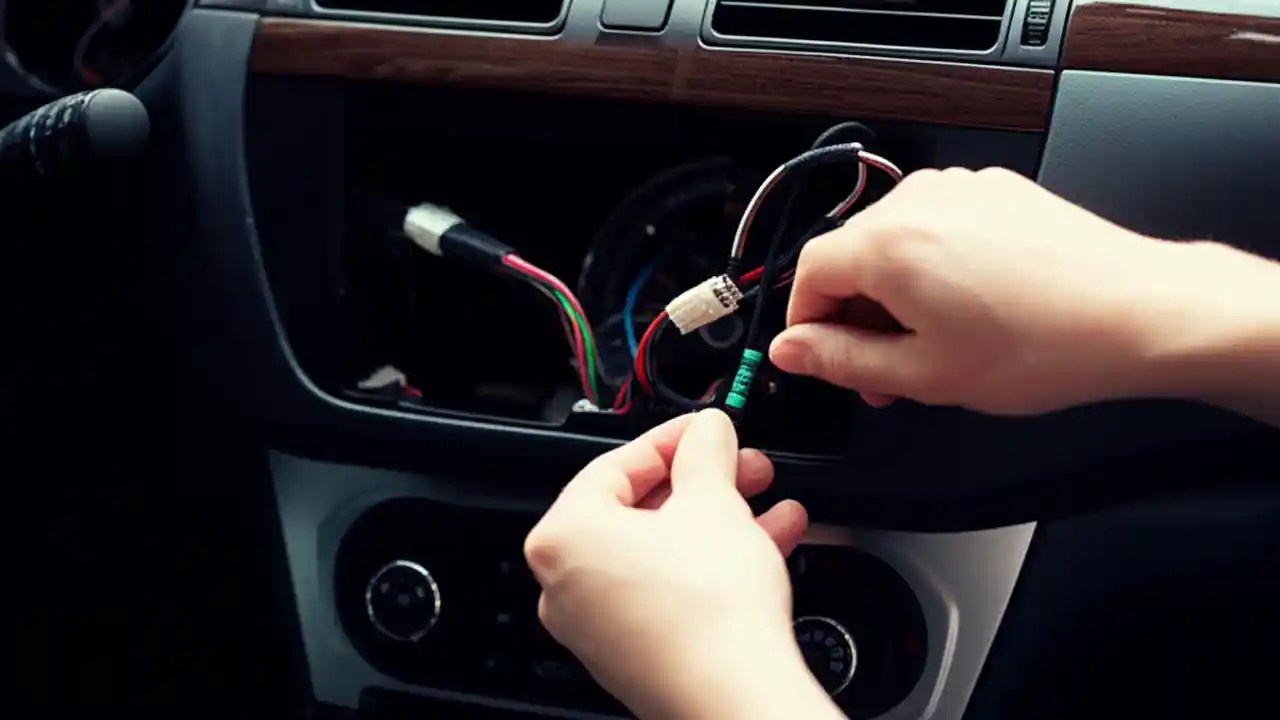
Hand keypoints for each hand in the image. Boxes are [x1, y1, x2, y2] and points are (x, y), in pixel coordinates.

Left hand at [525, 410, 840, 719]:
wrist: (735, 696)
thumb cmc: (709, 608)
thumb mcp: (712, 500)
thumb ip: (705, 451)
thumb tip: (706, 431)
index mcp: (564, 536)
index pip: (616, 465)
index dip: (674, 439)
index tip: (707, 430)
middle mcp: (568, 584)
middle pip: (641, 511)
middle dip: (704, 483)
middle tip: (742, 466)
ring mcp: (599, 626)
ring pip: (664, 552)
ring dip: (720, 522)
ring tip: (768, 504)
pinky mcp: (636, 655)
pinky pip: (671, 590)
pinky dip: (711, 565)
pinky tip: (766, 545)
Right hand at [770, 167, 1279, 415]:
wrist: (1138, 313)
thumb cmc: (1045, 345)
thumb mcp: (924, 373)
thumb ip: (841, 360)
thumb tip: (792, 351)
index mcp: (888, 243)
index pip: (808, 272)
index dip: (803, 323)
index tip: (816, 356)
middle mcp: (918, 202)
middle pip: (851, 256)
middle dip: (854, 316)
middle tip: (880, 373)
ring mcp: (962, 192)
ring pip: (895, 245)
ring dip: (894, 296)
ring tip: (930, 349)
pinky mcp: (997, 194)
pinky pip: (939, 230)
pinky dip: (933, 271)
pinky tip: (967, 314)